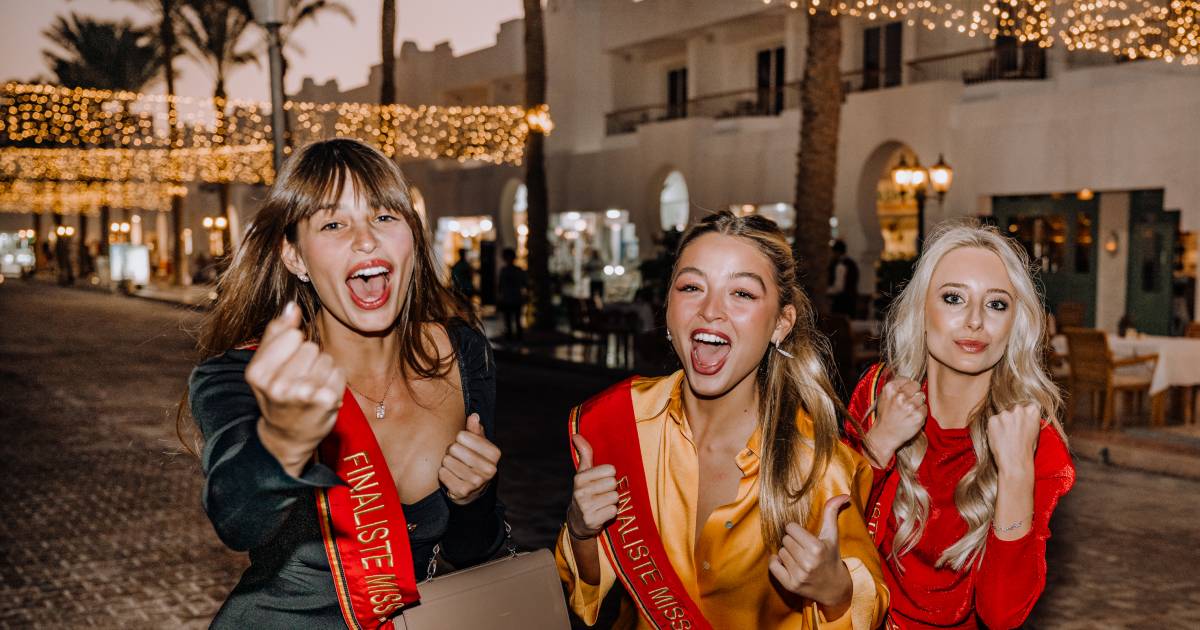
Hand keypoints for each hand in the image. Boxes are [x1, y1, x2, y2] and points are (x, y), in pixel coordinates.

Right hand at [246, 302, 344, 469]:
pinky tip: (323, 396)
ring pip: (327, 359)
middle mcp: (278, 385)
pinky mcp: (326, 401)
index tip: (287, 365)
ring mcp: (303, 394)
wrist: (287, 437)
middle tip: (300, 381)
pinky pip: (339, 373)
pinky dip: (335, 382)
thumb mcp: (265, 366)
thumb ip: (276, 333)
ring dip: (323, 371)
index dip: (293, 346)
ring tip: (311, 389)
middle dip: (309, 360)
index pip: (291, 335)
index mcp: (257, 373)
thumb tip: (291, 306)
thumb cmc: (277, 396)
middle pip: (311, 347)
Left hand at [439, 413, 500, 504]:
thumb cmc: (475, 461)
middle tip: (457, 458)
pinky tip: (451, 476)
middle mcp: (489, 469)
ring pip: (447, 461)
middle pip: (454, 448)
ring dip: (447, 463)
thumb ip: (475, 430)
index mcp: (494, 454)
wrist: (473, 490)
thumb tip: (474, 416)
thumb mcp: (479, 445)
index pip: (462, 436)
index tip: (464, 447)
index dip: (459, 440)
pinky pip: (442, 474)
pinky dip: (443, 474)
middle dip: (451, 452)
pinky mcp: (463, 491)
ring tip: (454, 467)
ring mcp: (476, 482)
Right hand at [565, 434, 618, 539]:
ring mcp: (585, 507)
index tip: (601, 480)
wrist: (578, 520)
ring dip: (611, 501)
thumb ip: (584, 453)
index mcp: (579, 478)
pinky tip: (602, 513)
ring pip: (614, 497)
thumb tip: (576, 435)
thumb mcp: (583, 473)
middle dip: (610, 489)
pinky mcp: (592, 521)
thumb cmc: (585, 491)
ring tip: (602, 503)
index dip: (609, 475)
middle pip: (613, 483)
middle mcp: (580, 492)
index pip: (610, 470)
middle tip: (602, 493)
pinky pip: (613, 511)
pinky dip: (610, 512)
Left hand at [768, 495, 852, 607]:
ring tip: (798, 558)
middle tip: (802, 548)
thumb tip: (844, 495)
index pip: (790, 528)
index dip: (796, 531)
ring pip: (780, 552)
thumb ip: (832, 512)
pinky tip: (787, 563)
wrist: (834, 587)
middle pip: (785, 540)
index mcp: (817, 548)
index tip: (804, 536)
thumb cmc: (831, 556)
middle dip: (792, 542)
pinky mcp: (790, 585)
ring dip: (787, 553)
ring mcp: (798, 575)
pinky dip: (776, 563)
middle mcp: (807, 562)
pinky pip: (773, 566)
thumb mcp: (832, 534)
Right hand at [865, 378, 925, 465]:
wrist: (885, 435)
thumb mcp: (883, 397)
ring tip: (909, 411)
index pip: (907, 379)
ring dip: (917, 403)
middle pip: (916, 385)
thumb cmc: (885, 416)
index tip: (903, 394)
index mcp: (890, 389)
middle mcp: (900, 396)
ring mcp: (910, 406)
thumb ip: (895, 387)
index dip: (906, 387)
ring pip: (922, 396)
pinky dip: (920, 413)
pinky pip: (925, 408)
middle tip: (908, 402)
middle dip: (914, 393)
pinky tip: (911, 417)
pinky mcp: (918, 416)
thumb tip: (909, 381)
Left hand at [986, 403, 1040, 473]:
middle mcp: (1019, 409)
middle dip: (1012, 418)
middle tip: (1012, 432)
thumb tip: (1024, 415)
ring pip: (1002, 415)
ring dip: (1002, 423)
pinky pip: (992, 421)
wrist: (1015, 461)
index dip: (1023, 415)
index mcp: (1033, 411)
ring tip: (1005, 437)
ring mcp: (1005, 414)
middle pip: (1013, 409)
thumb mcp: (1035, 432)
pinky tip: (999, 438)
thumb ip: (1029, 420)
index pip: (1027, 406)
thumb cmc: (1026, 450)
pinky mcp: (993, 419)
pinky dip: (993, 428)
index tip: (1021, 423)